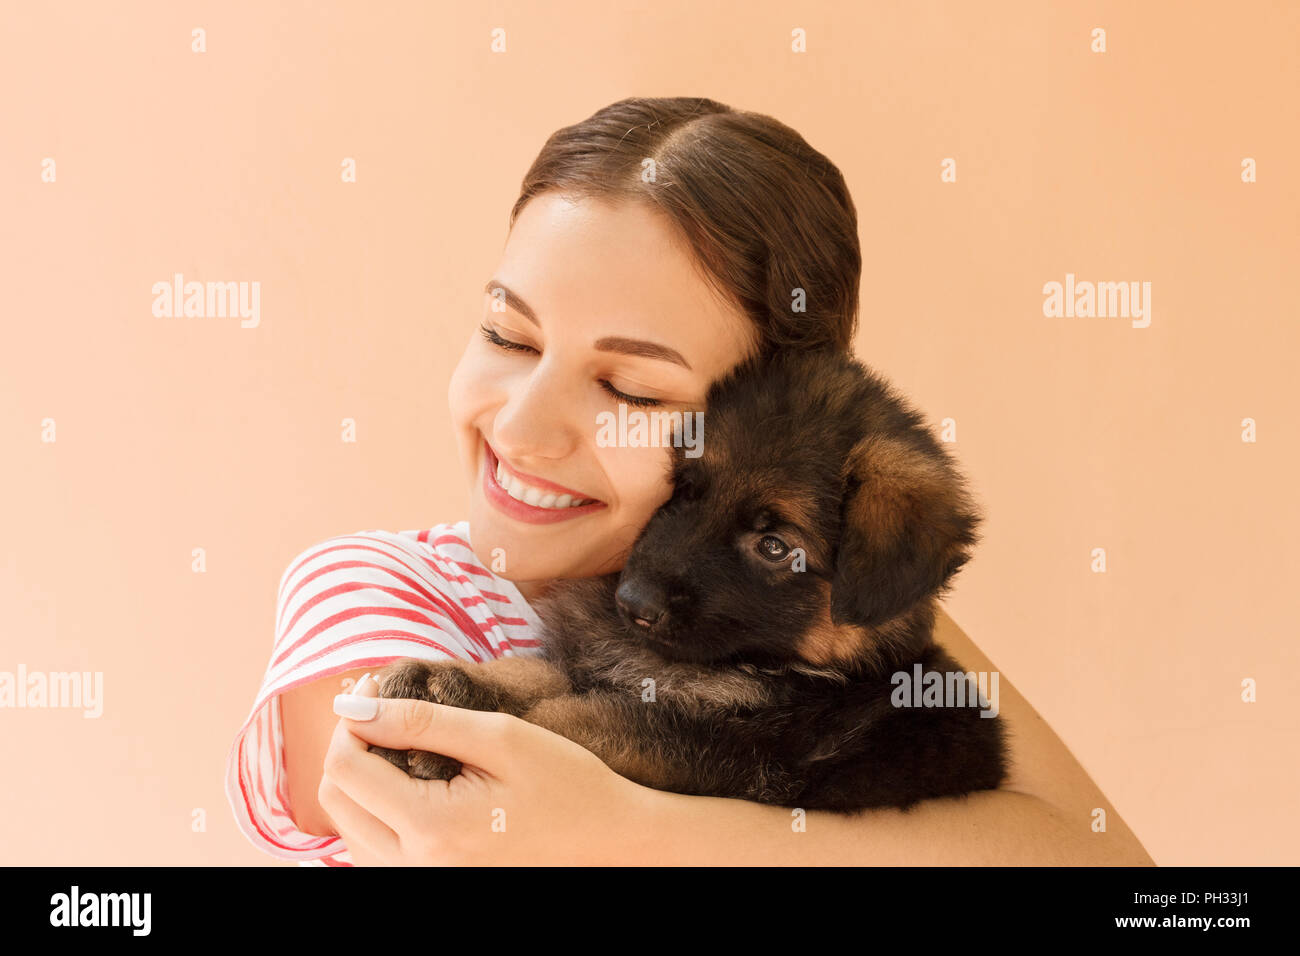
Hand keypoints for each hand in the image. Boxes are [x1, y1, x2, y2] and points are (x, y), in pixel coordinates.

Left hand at [317, 672, 655, 864]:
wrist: (606, 839)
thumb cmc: (564, 782)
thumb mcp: (499, 737)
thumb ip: (422, 721)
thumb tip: (356, 705)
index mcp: (430, 828)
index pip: (346, 767)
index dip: (352, 717)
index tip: (374, 685)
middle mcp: (414, 866)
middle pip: (337, 798)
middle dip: (351, 742)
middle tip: (383, 704)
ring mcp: (420, 879)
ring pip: (348, 824)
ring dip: (360, 776)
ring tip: (399, 737)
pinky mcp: (429, 880)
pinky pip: (372, 845)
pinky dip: (375, 806)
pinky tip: (408, 778)